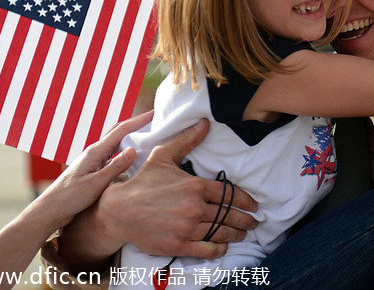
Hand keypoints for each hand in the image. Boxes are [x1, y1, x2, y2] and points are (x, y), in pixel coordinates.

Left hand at [41, 111, 152, 228]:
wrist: (50, 209)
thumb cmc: (69, 198)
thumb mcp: (95, 184)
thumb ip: (115, 167)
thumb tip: (133, 150)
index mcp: (95, 152)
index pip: (121, 130)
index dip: (140, 121)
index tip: (155, 113)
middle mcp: (94, 151)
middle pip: (118, 131)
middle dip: (137, 123)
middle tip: (155, 119)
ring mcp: (93, 159)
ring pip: (116, 141)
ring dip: (131, 134)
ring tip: (148, 133)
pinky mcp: (93, 167)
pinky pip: (112, 152)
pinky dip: (124, 147)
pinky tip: (131, 153)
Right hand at [98, 118, 257, 259]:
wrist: (119, 210)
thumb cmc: (143, 182)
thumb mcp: (164, 156)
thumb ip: (187, 140)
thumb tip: (205, 123)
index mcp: (195, 186)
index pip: (230, 195)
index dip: (246, 201)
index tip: (254, 205)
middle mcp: (193, 208)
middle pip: (229, 216)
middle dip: (246, 221)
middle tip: (253, 222)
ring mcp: (186, 228)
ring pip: (220, 233)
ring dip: (236, 235)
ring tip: (243, 234)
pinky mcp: (177, 245)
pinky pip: (206, 250)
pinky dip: (219, 250)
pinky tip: (223, 247)